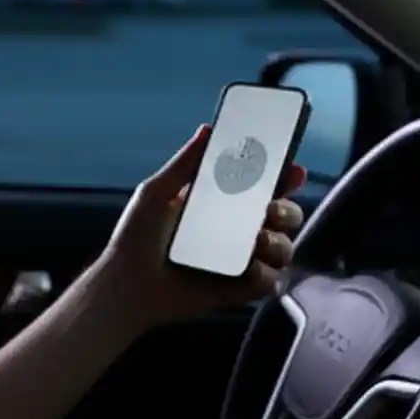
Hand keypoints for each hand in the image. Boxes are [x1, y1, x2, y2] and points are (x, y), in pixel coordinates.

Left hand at [96, 124, 306, 331]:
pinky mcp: (240, 289)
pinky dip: (265, 275)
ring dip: (278, 242)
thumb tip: (207, 129)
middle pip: (286, 215)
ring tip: (255, 240)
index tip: (292, 169)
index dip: (284, 177)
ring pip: (284, 248)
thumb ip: (184, 163)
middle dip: (288, 209)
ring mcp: (242, 261)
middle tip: (270, 209)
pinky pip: (270, 281)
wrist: (127, 285)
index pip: (264, 186)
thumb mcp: (157, 193)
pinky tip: (246, 269)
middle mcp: (238, 231)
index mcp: (223, 204)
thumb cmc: (136, 238)